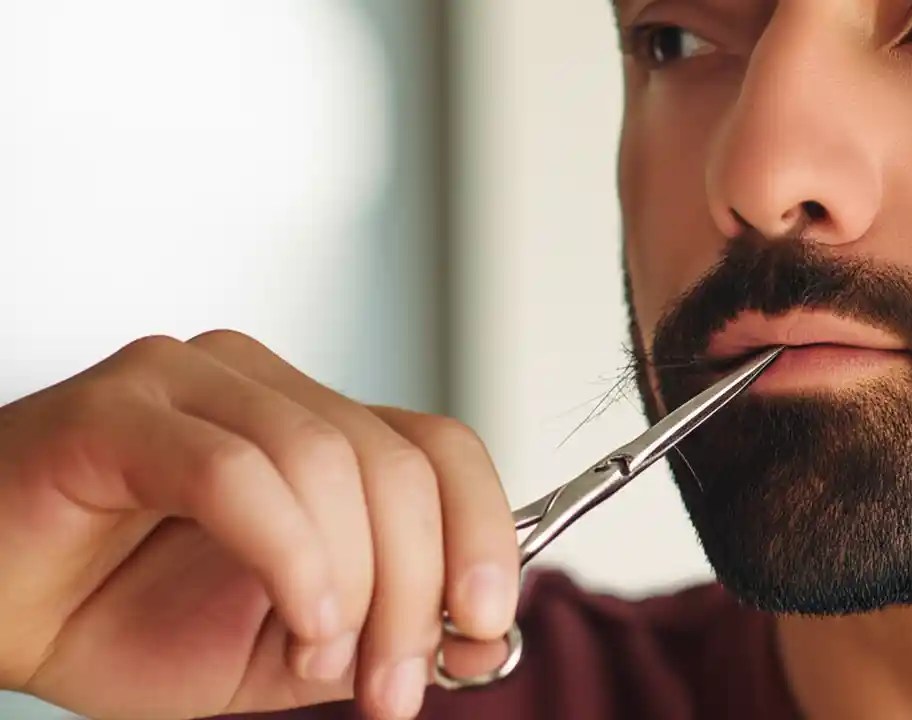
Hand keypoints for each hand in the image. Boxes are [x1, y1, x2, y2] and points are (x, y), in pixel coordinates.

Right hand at [0, 330, 519, 719]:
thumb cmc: (112, 614)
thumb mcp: (279, 646)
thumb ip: (378, 634)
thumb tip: (480, 636)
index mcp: (313, 428)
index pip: (438, 447)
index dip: (484, 530)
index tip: (487, 619)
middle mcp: (264, 388)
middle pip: (398, 461)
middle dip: (419, 586)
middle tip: (397, 684)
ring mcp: (193, 384)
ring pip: (329, 461)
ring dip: (354, 582)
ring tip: (325, 658)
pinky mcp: (122, 410)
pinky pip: (236, 471)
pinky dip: (291, 555)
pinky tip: (301, 619)